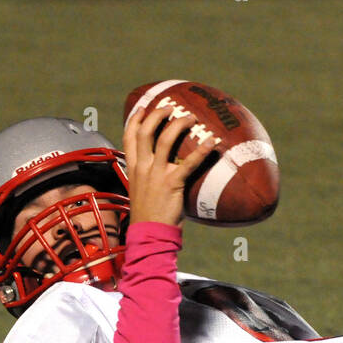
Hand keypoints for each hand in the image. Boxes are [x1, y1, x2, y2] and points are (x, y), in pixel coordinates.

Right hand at [123, 103, 215, 226]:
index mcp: (133, 169)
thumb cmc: (149, 215)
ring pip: (165, 140)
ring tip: (191, 118)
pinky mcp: (172, 184)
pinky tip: (214, 141)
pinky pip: (189, 162)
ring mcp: (156, 175)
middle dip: (158, 114)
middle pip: (145, 132)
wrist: (148, 234)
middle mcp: (143, 168)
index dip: (135, 119)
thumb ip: (149, 176)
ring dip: (179, 125)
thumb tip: (166, 167)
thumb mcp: (142, 191)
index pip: (129, 137)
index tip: (143, 107)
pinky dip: (202, 150)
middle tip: (171, 107)